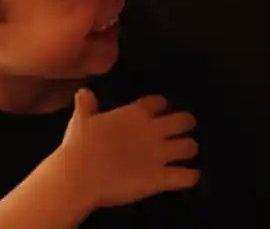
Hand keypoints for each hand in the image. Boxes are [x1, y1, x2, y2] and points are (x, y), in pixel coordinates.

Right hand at [55, 90, 199, 210]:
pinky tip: (190, 177)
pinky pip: (187, 177)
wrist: (78, 177)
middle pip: (184, 120)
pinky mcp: (160, 178)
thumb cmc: (78, 147)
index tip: (159, 111)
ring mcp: (159, 155)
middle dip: (186, 125)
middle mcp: (153, 131)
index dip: (161, 106)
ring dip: (189, 150)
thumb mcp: (80, 121)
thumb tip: (83, 92)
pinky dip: (191, 177)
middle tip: (180, 132)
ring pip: (190, 147)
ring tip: (185, 155)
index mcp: (136, 114)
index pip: (159, 102)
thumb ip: (86, 105)